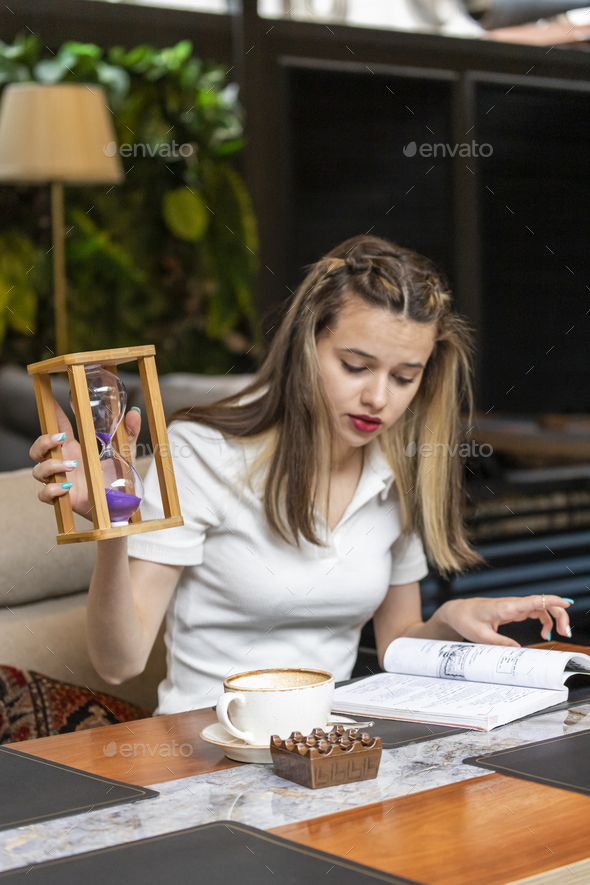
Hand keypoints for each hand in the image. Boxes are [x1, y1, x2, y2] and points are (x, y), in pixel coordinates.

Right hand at [30, 399, 140, 518]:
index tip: (52, 401)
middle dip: (43, 441)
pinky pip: (44, 494)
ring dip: (51, 465)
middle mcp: (63, 463)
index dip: (53, 415)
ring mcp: (61, 481)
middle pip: (37, 449)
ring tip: (72, 465)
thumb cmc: (117, 478)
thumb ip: (129, 433)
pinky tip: (67, 487)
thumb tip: (135, 412)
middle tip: (62, 439)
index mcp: (74, 449)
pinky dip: (51, 490)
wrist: (120, 505)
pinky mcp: (62, 499)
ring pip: (38, 470)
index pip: (57, 428)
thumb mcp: (125, 453)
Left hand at [438, 595, 572, 647]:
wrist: (457, 611)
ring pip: (540, 607)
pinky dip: (543, 620)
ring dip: (553, 618)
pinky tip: (544, 632)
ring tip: (558, 634)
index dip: (552, 600)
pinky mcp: (513, 610)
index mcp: (505, 607)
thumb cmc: (466, 619)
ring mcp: (513, 606)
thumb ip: (499, 642)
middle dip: (558, 614)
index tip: (567, 603)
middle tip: (565, 631)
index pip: (533, 600)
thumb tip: (518, 650)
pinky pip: (534, 612)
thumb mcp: (480, 635)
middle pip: (542, 603)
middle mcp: (512, 604)